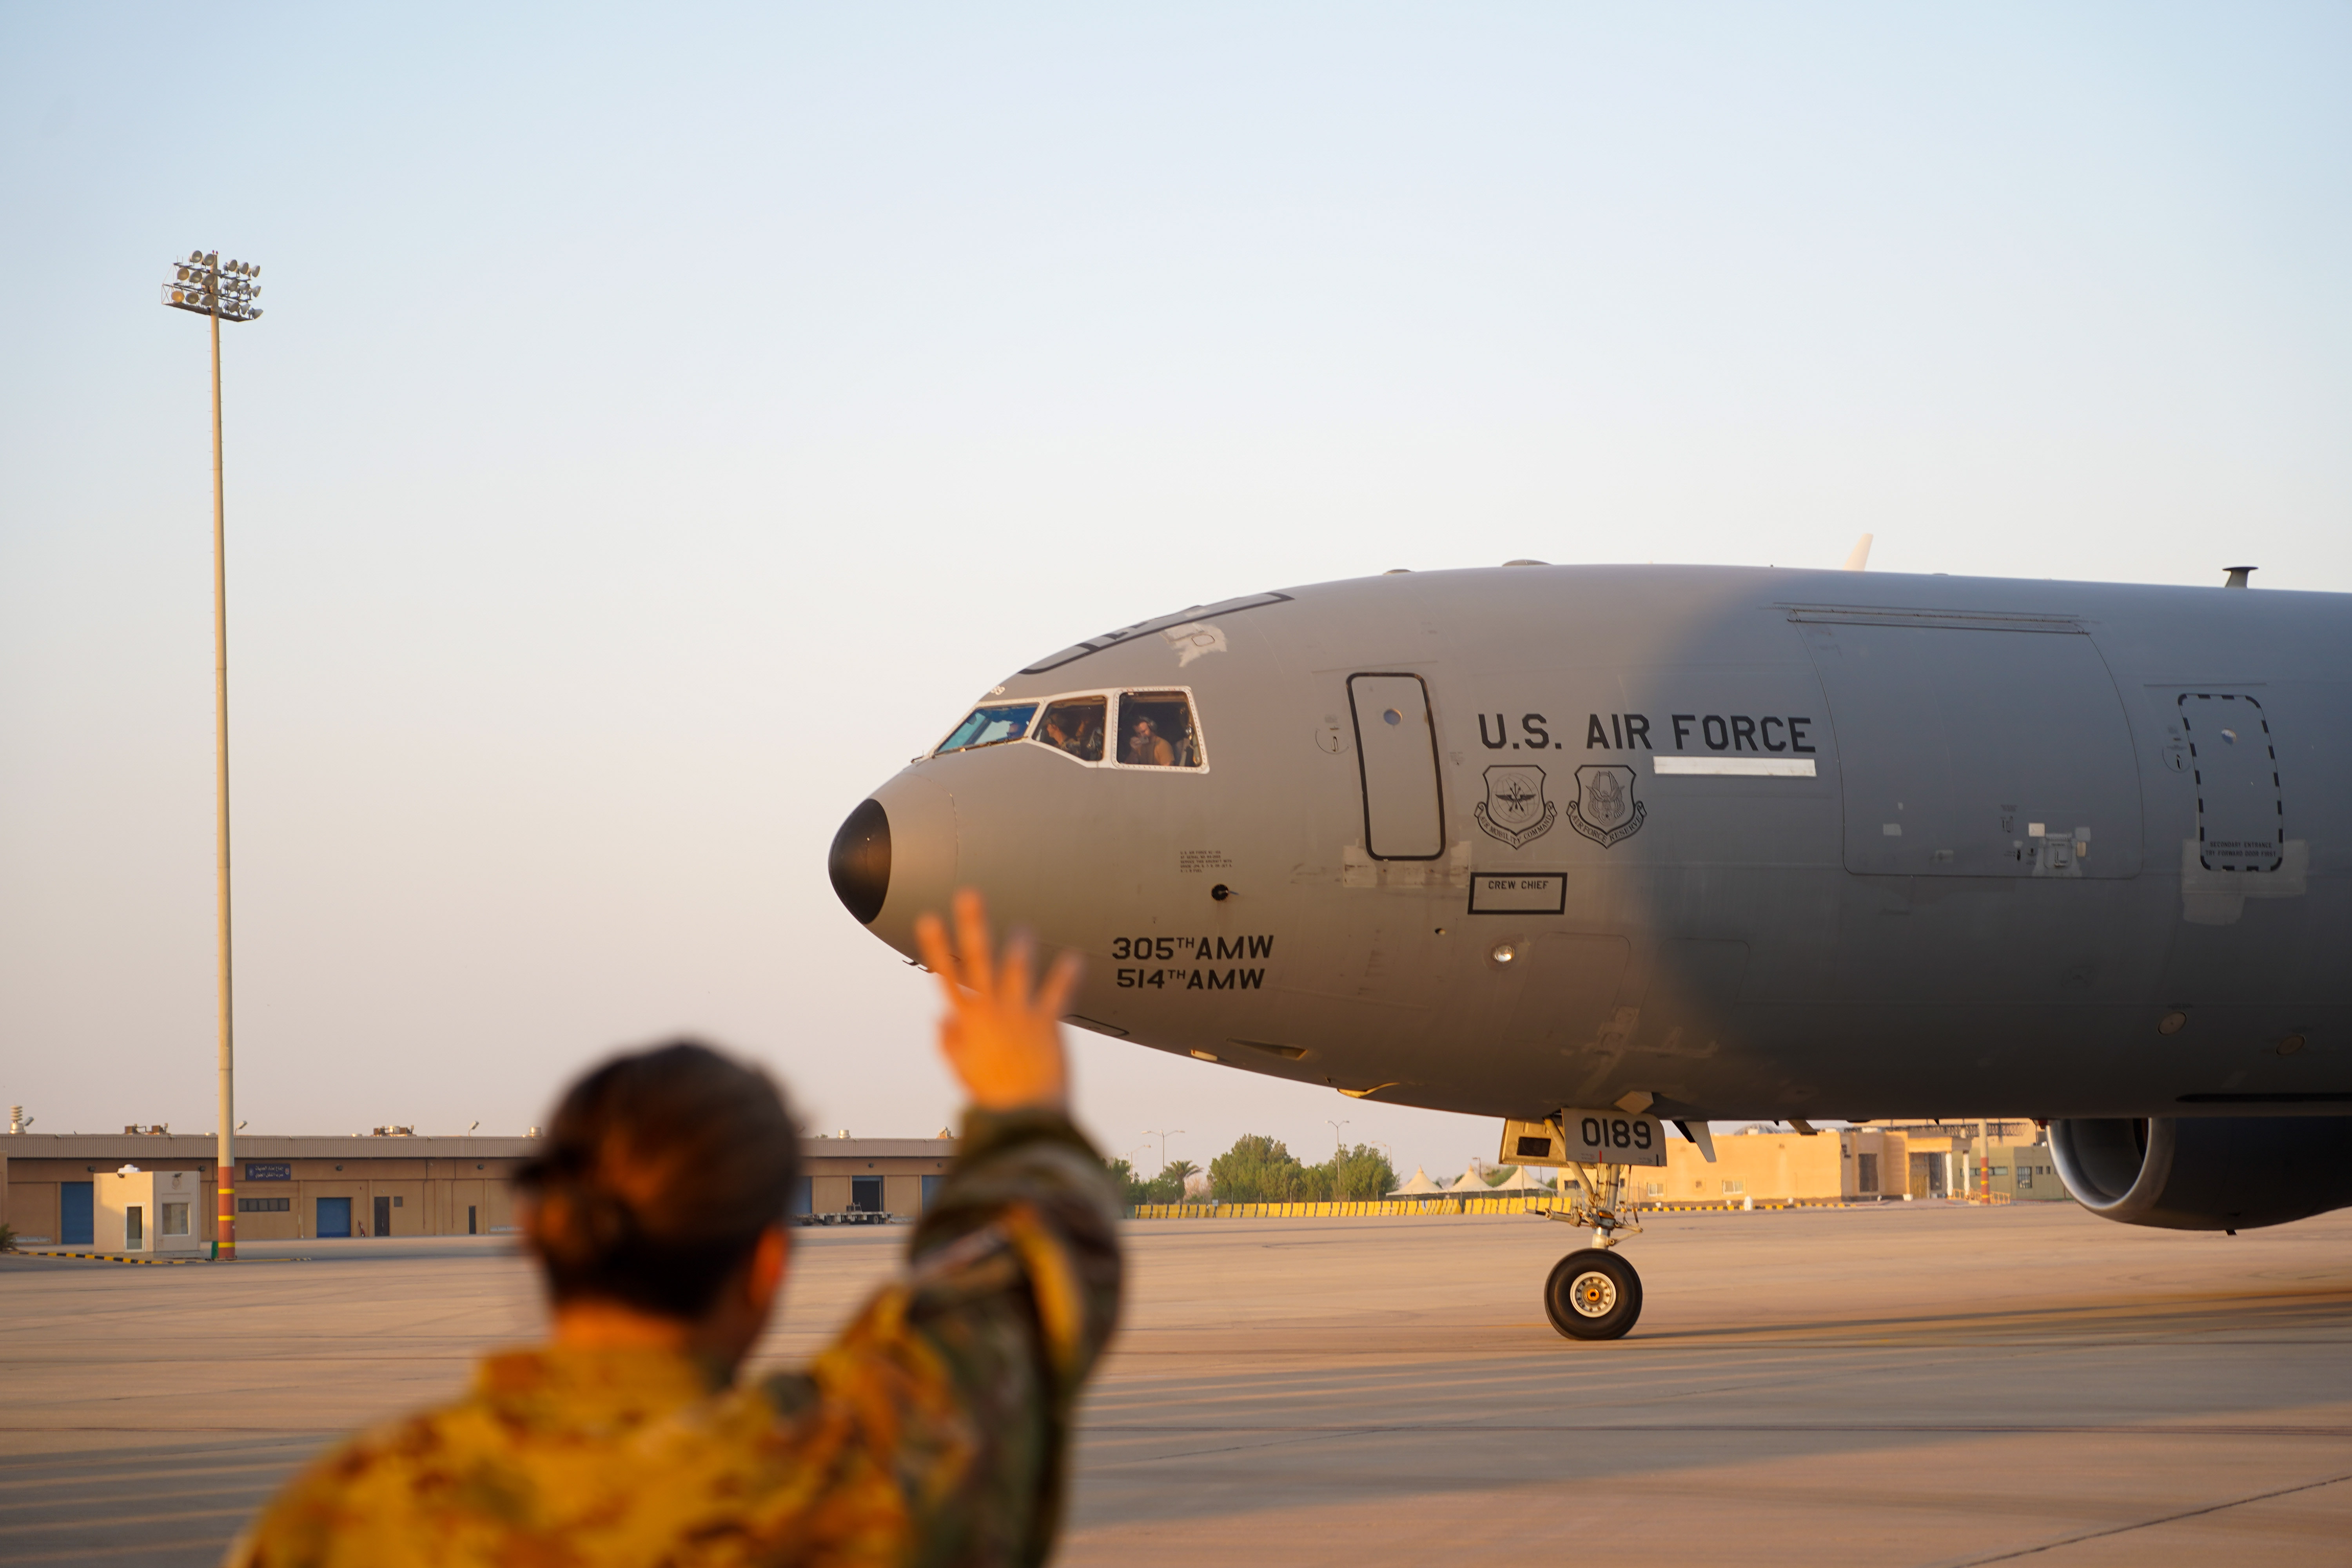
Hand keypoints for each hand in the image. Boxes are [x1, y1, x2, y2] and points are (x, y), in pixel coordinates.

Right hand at [913, 888, 1077, 1112]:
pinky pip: (1057, 993)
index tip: (928, 918)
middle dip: (971, 925)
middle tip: (969, 894)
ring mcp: (1016, 1016)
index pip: (946, 978)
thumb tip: (938, 1016)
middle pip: (976, 961)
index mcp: (967, 1023)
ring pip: (1015, 969)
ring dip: (1018, 945)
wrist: (1025, 1120)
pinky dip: (1066, 975)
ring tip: (1022, 929)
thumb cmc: (994, 1098)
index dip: (936, 948)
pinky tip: (1074, 958)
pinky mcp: (1045, 1024)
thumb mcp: (963, 1071)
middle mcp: (989, 1013)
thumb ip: (948, 1043)